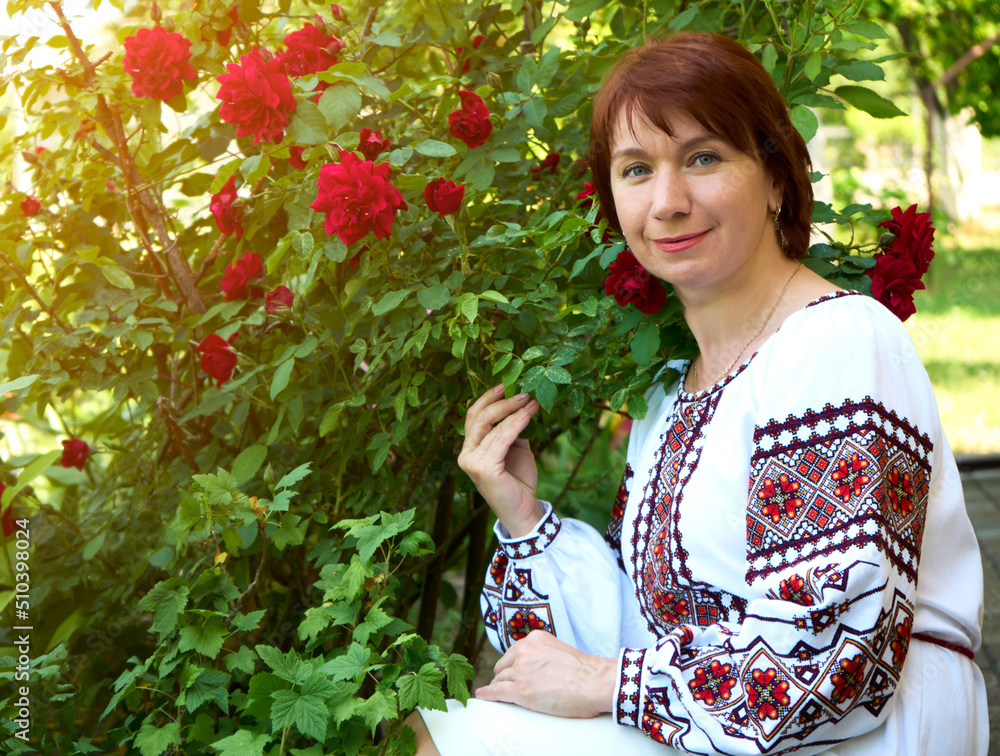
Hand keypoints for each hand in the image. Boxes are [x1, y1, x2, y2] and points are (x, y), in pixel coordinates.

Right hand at [458, 383, 543, 536]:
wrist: (524, 510)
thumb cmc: (519, 480)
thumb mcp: (515, 448)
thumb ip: (511, 429)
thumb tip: (521, 404)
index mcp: (470, 448)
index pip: (473, 416)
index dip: (487, 398)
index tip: (505, 385)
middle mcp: (466, 454)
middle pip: (479, 417)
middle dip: (502, 402)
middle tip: (524, 392)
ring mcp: (471, 462)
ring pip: (491, 426)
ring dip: (514, 410)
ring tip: (532, 402)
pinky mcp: (483, 469)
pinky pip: (501, 439)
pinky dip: (516, 424)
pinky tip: (528, 415)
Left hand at [475, 630, 617, 717]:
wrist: (594, 682)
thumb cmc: (585, 671)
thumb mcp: (558, 650)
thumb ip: (543, 653)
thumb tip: (538, 667)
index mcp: (534, 639)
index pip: (513, 652)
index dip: (512, 664)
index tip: (510, 671)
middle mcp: (524, 651)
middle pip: (504, 666)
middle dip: (505, 675)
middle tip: (507, 684)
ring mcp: (520, 670)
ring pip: (500, 679)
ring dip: (499, 687)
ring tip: (496, 693)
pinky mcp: (519, 690)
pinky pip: (496, 691)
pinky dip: (488, 694)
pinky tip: (482, 696)